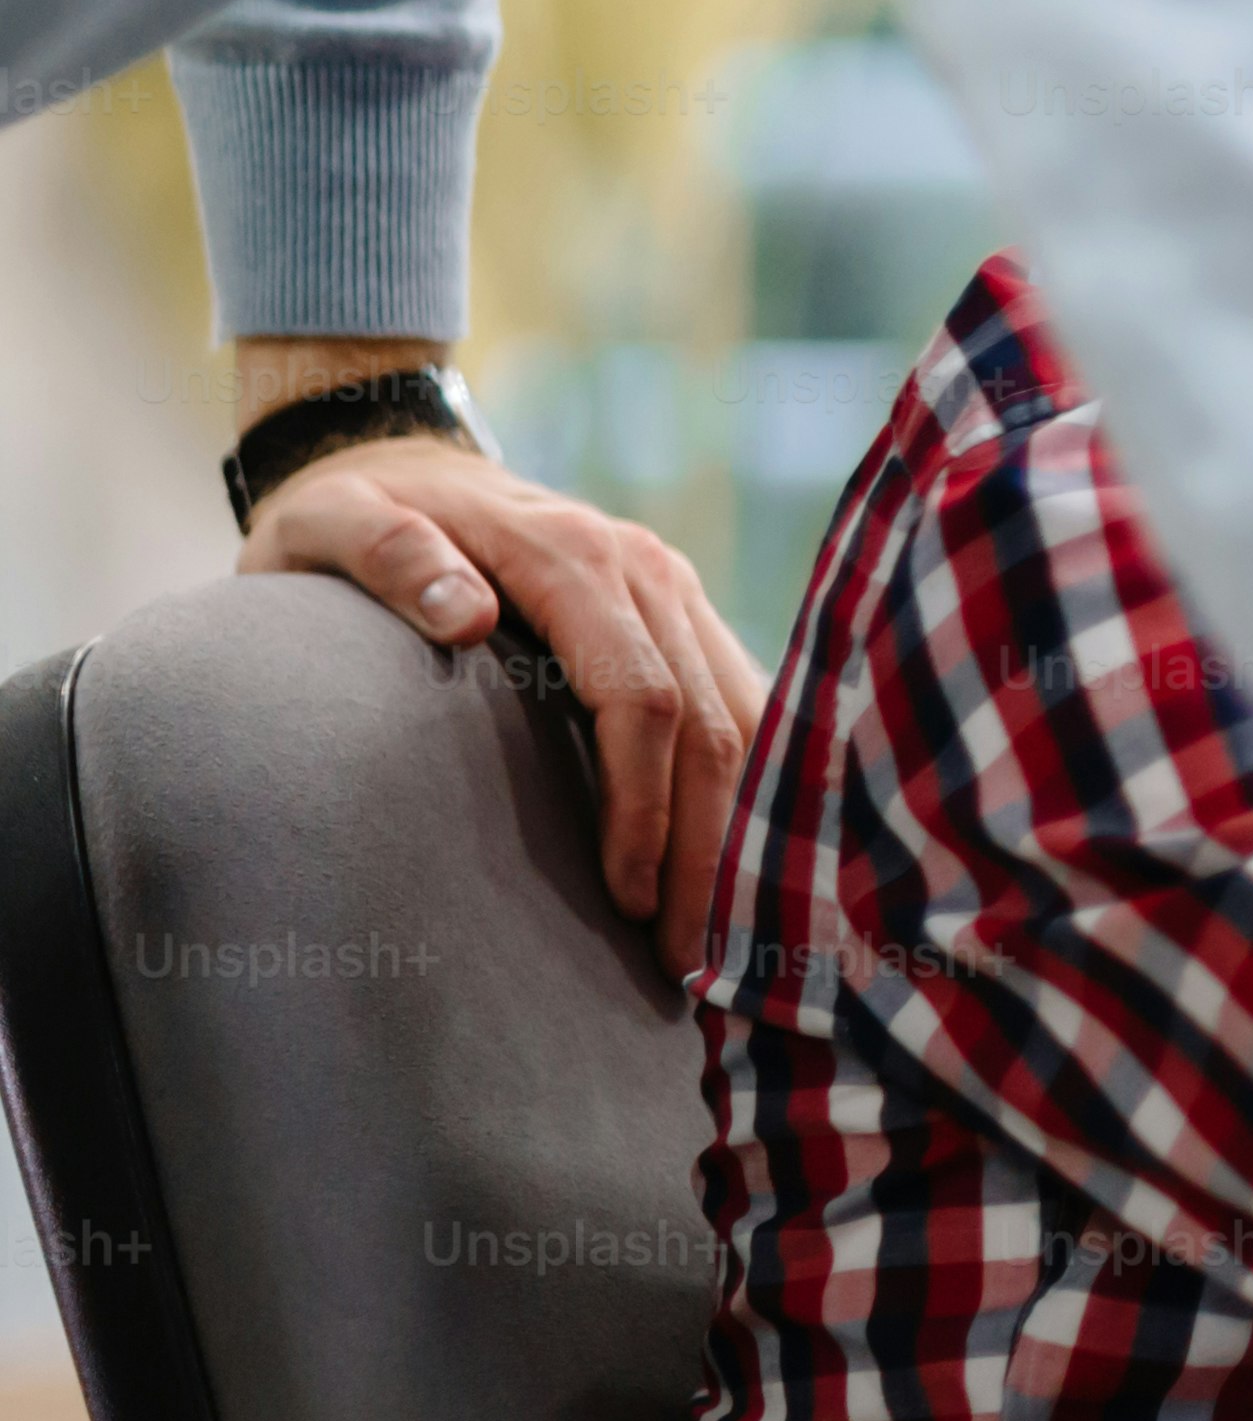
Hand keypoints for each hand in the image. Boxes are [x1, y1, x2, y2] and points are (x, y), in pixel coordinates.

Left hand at [241, 437, 763, 970]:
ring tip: (725, 932)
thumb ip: (388, 556)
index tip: (622, 902)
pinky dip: (756, 786)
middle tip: (687, 962)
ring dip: (745, 828)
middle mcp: (647, 570)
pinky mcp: (683, 612)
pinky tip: (745, 860)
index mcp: (574, 556)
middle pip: (713, 722)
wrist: (396, 458)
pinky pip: (744, 702)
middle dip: (709, 847)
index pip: (642, 698)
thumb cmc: (349, 515)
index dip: (643, 807)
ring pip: (746, 718)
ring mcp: (675, 588)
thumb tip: (465, 618)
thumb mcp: (329, 526)